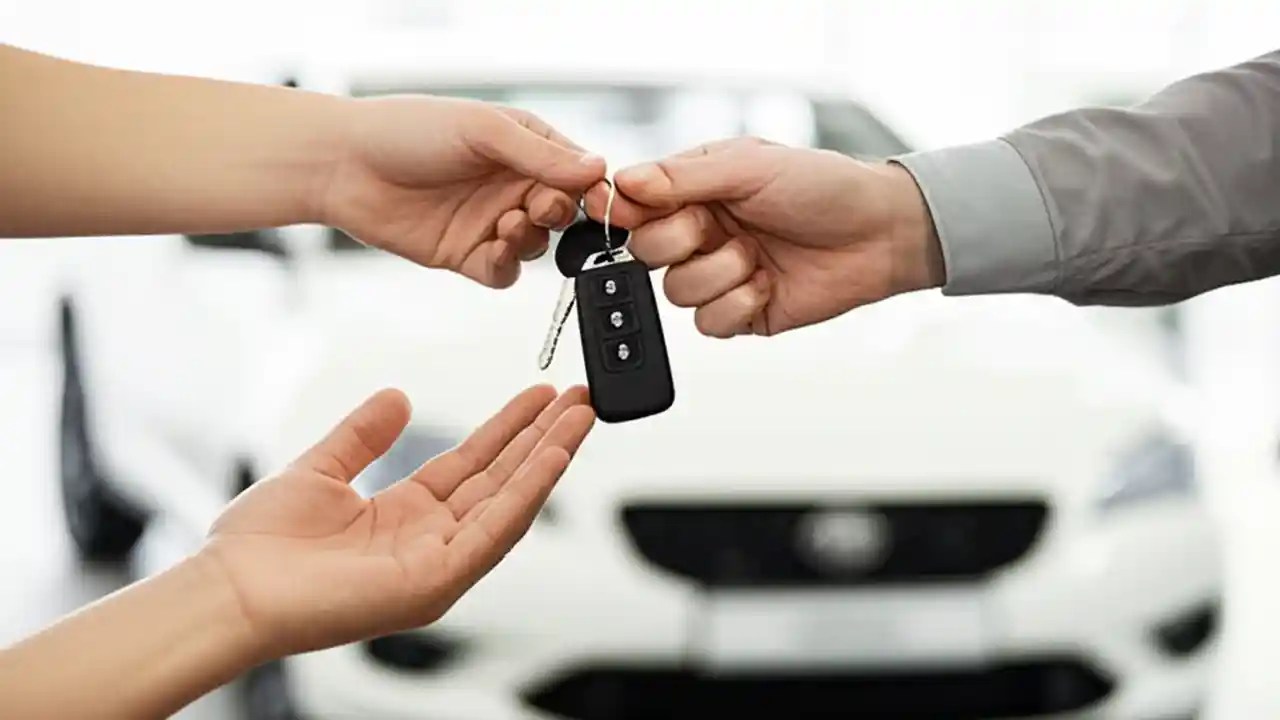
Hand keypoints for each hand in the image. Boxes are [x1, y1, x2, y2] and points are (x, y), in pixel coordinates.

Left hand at [200, 384, 593, 657]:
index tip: (540, 396)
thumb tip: (397, 397)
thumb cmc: (258, 548)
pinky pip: (493, 532)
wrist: (228, 590)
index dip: (508, 428)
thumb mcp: (321, 469)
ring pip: (509, 503)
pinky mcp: (436, 584)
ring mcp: (437, 566)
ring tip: (581, 417)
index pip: (473, 465)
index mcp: (404, 517)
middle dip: (544, 437)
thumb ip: (364, 435)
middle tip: (581, 399)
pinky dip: (527, 493)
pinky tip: (550, 457)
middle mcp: (429, 542)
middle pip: (501, 480)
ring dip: (549, 457)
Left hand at [321, 96, 605, 287]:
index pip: (577, 172)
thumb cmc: (406, 131)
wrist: (343, 166)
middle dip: (559, 215)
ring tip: (505, 223)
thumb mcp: (483, 131)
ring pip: (537, 246)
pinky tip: (492, 249)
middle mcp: (510, 184)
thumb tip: (596, 170)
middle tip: (539, 207)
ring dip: (530, 239)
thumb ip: (540, 155)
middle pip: (563, 213)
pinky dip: (506, 266)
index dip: (593, 190)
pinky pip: (503, 272)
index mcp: (523, 146)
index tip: (599, 202)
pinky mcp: (465, 254)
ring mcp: (489, 221)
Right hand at [586, 138, 944, 336]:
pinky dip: (736, 305)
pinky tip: (766, 285)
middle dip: (678, 242)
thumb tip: (624, 182)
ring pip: (675, 292)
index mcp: (697, 189)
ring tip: (755, 257)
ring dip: (717, 275)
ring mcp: (720, 274)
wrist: (881, 234)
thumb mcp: (750, 165)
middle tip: (713, 229)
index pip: (634, 203)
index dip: (622, 211)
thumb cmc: (825, 187)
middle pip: (646, 252)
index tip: (622, 212)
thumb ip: (683, 176)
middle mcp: (703, 232)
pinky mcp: (741, 313)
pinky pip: (708, 324)